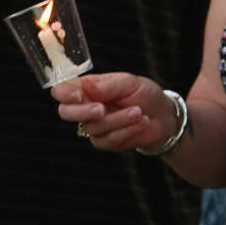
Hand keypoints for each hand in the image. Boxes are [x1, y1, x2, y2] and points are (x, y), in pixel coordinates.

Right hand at [51, 73, 175, 151]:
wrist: (163, 115)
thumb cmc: (145, 94)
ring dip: (118, 119)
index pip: (62, 90)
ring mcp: (94, 126)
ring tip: (138, 111)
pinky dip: (127, 130)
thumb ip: (107, 86)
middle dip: (83, 112)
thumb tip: (84, 86)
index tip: (78, 95)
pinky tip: (142, 122)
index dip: (64, 93)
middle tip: (102, 109)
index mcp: (88, 88)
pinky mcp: (105, 141)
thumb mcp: (130, 82)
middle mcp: (86, 107)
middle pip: (66, 112)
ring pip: (92, 127)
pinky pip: (107, 140)